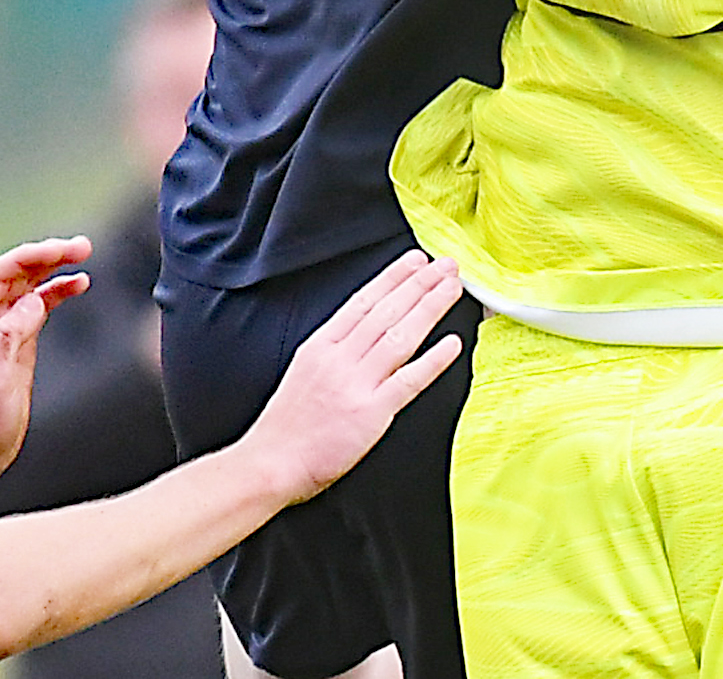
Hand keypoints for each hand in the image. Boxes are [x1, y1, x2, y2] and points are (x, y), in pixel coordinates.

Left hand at [0, 237, 91, 484]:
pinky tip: (79, 283)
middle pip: (16, 272)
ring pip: (29, 282)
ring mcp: (0, 326)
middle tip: (82, 247)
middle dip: (48, 255)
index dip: (29, 256)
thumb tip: (33, 300)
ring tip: (84, 255)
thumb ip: (9, 337)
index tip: (61, 250)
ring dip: (55, 266)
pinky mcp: (18, 337)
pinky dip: (59, 289)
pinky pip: (39, 302)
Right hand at [245, 251, 463, 502]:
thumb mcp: (304, 368)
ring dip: (430, 308)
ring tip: (452, 289)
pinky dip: (432, 360)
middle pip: (386, 311)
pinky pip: (407, 381)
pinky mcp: (370, 413)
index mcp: (322, 344)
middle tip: (446, 265)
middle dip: (420, 284)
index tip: (416, 260)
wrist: (270, 464)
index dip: (393, 277)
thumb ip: (335, 347)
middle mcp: (339, 358)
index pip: (364, 301)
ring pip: (400, 336)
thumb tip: (368, 328)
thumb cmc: (288, 423)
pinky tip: (452, 343)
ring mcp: (355, 384)